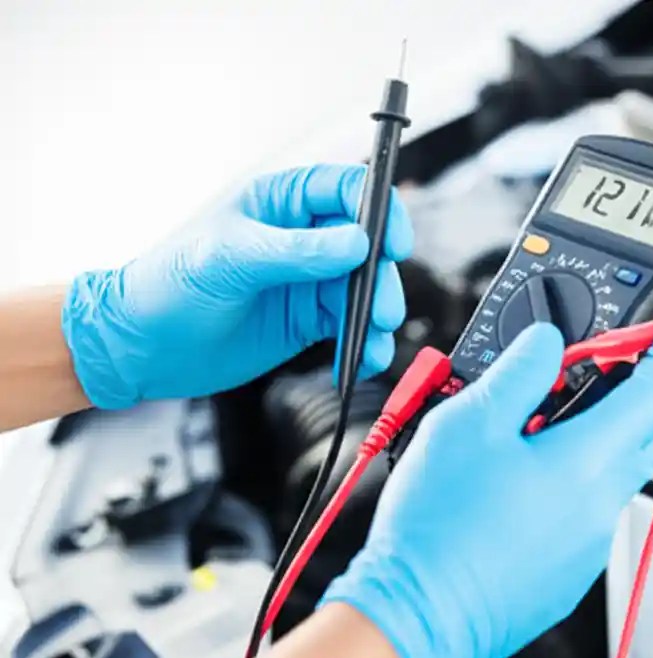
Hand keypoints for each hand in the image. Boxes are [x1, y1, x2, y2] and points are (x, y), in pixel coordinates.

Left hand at [61, 164, 412, 408]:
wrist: (142, 347)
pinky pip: (352, 324)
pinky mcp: (309, 318)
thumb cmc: (168, 285)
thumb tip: (356, 243)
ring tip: (374, 339)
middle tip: (383, 309)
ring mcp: (309, 278)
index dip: (379, 211)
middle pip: (368, 243)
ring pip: (365, 287)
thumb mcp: (230, 260)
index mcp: (280, 201)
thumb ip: (296, 252)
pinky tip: (362, 356)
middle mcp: (302, 236)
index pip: (348, 189)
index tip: (392, 244)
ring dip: (377, 313)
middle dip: (382, 276)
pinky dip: (364, 341)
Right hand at [321, 323, 652, 657]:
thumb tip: (547, 343)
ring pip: (615, 479)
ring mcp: (587, 547)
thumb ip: (519, 371)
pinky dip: (575, 488)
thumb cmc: (437, 528)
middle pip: (649, 437)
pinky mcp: (568, 577)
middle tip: (617, 372)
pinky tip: (527, 484)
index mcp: (587, 460)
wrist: (417, 616)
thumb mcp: (467, 421)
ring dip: (601, 444)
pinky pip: (588, 519)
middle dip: (646, 398)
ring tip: (547, 428)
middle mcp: (600, 506)